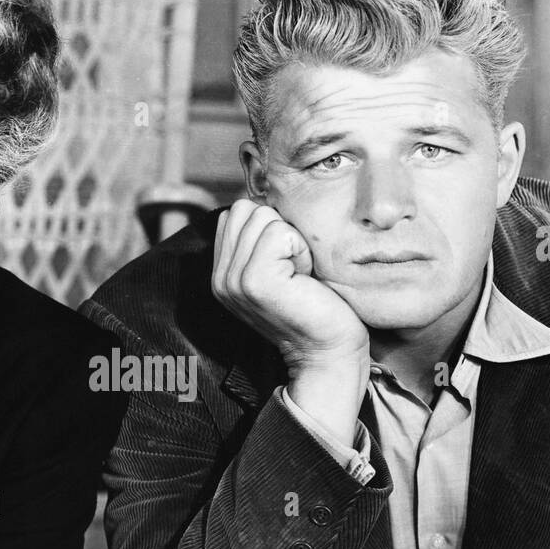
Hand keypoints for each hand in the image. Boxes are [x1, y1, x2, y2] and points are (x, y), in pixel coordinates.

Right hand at [213, 200, 369, 446]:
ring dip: (291, 239)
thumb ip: (260, 238)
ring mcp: (233, 281)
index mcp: (222, 273)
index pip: (236, 211)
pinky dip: (299, 249)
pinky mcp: (254, 282)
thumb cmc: (317, 305)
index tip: (286, 262)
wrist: (329, 352)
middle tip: (294, 267)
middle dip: (279, 228)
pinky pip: (279, 233)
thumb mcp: (279, 267)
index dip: (270, 225)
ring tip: (299, 274)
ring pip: (262, 216)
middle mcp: (220, 277)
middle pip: (246, 208)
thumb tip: (266, 197)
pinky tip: (303, 278)